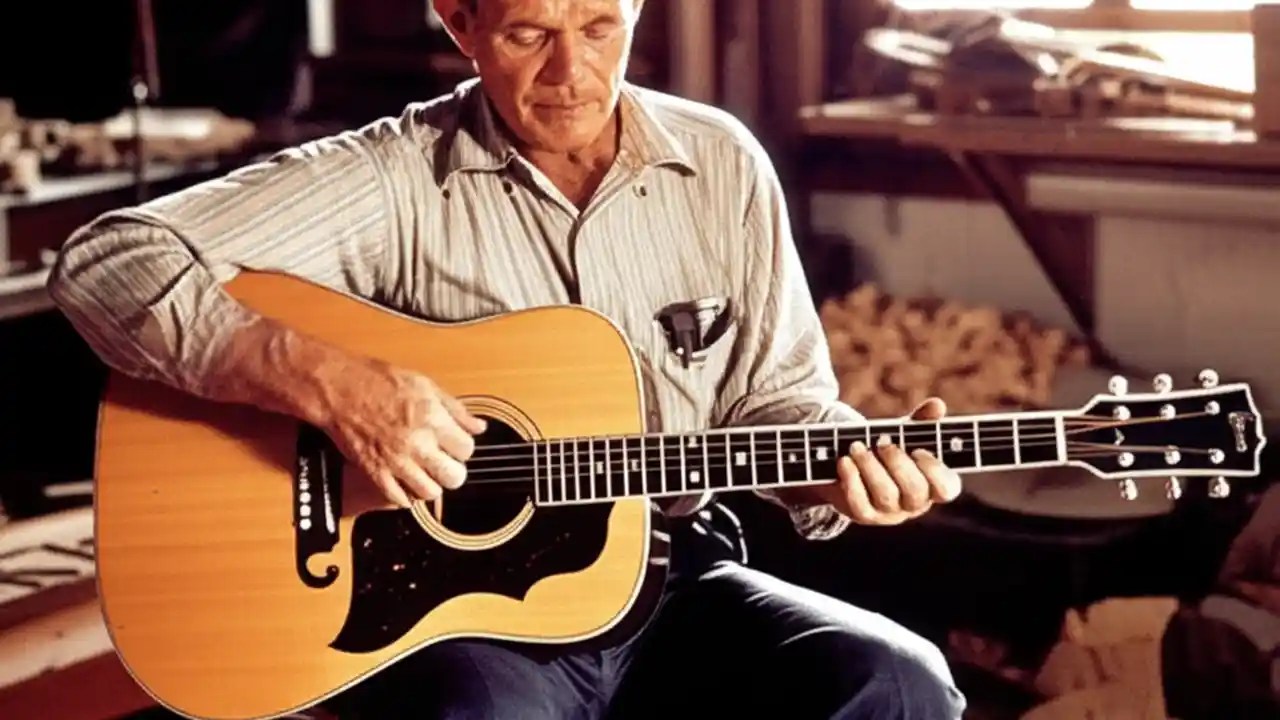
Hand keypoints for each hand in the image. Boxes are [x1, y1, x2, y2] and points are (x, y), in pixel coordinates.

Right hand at [318, 359, 486, 507]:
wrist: (338, 390)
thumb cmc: (377, 381)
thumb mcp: (425, 385)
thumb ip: (455, 409)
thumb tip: (478, 426)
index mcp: (432, 418)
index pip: (467, 449)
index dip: (462, 447)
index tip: (454, 444)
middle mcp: (416, 443)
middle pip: (454, 477)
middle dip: (452, 470)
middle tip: (444, 461)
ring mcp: (395, 461)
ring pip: (430, 492)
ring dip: (431, 484)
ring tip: (425, 472)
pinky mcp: (375, 473)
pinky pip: (400, 499)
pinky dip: (406, 494)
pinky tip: (405, 480)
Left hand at [799, 397, 961, 525]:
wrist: (850, 466)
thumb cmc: (886, 451)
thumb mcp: (904, 434)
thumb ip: (922, 422)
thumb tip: (937, 406)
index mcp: (931, 485)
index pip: (946, 489)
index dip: (934, 470)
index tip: (918, 450)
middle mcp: (914, 504)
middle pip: (914, 492)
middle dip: (897, 463)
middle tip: (882, 441)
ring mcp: (889, 513)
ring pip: (886, 496)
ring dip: (871, 467)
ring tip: (856, 446)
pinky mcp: (864, 515)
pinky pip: (860, 505)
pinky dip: (852, 480)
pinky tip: (845, 461)